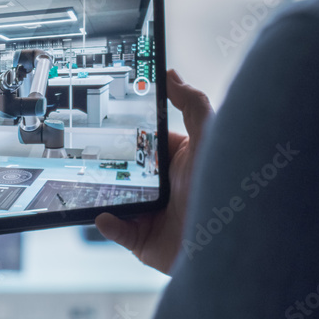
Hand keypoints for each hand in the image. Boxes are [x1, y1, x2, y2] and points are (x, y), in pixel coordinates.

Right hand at [95, 69, 213, 273]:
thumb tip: (173, 75)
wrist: (228, 243)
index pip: (147, 143)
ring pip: (117, 199)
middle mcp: (165, 188)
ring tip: (89, 184)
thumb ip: (192, 104)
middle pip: (127, 170)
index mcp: (179, 162)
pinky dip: (108, 224)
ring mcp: (153, 214)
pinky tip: (105, 215)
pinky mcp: (145, 240)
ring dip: (103, 194)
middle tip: (89, 153)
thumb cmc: (225, 189)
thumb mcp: (208, 138)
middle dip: (110, 164)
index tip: (107, 122)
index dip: (129, 133)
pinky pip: (118, 230)